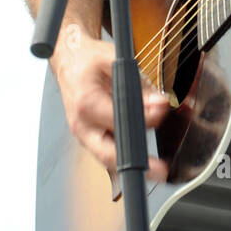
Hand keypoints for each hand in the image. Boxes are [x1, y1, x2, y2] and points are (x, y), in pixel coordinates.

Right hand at [51, 24, 170, 181]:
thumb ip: (138, 83)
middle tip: (159, 170)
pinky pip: (108, 153)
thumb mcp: (115, 61)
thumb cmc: (88, 60)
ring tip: (156, 165)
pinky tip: (141, 157)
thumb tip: (159, 103)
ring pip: (108, 158)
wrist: (69, 62)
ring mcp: (84, 135)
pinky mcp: (89, 139)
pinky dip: (125, 154)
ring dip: (133, 160)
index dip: (145, 119)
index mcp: (86, 102)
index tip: (161, 117)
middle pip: (108, 154)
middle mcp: (82, 124)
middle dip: (135, 163)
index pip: (120, 119)